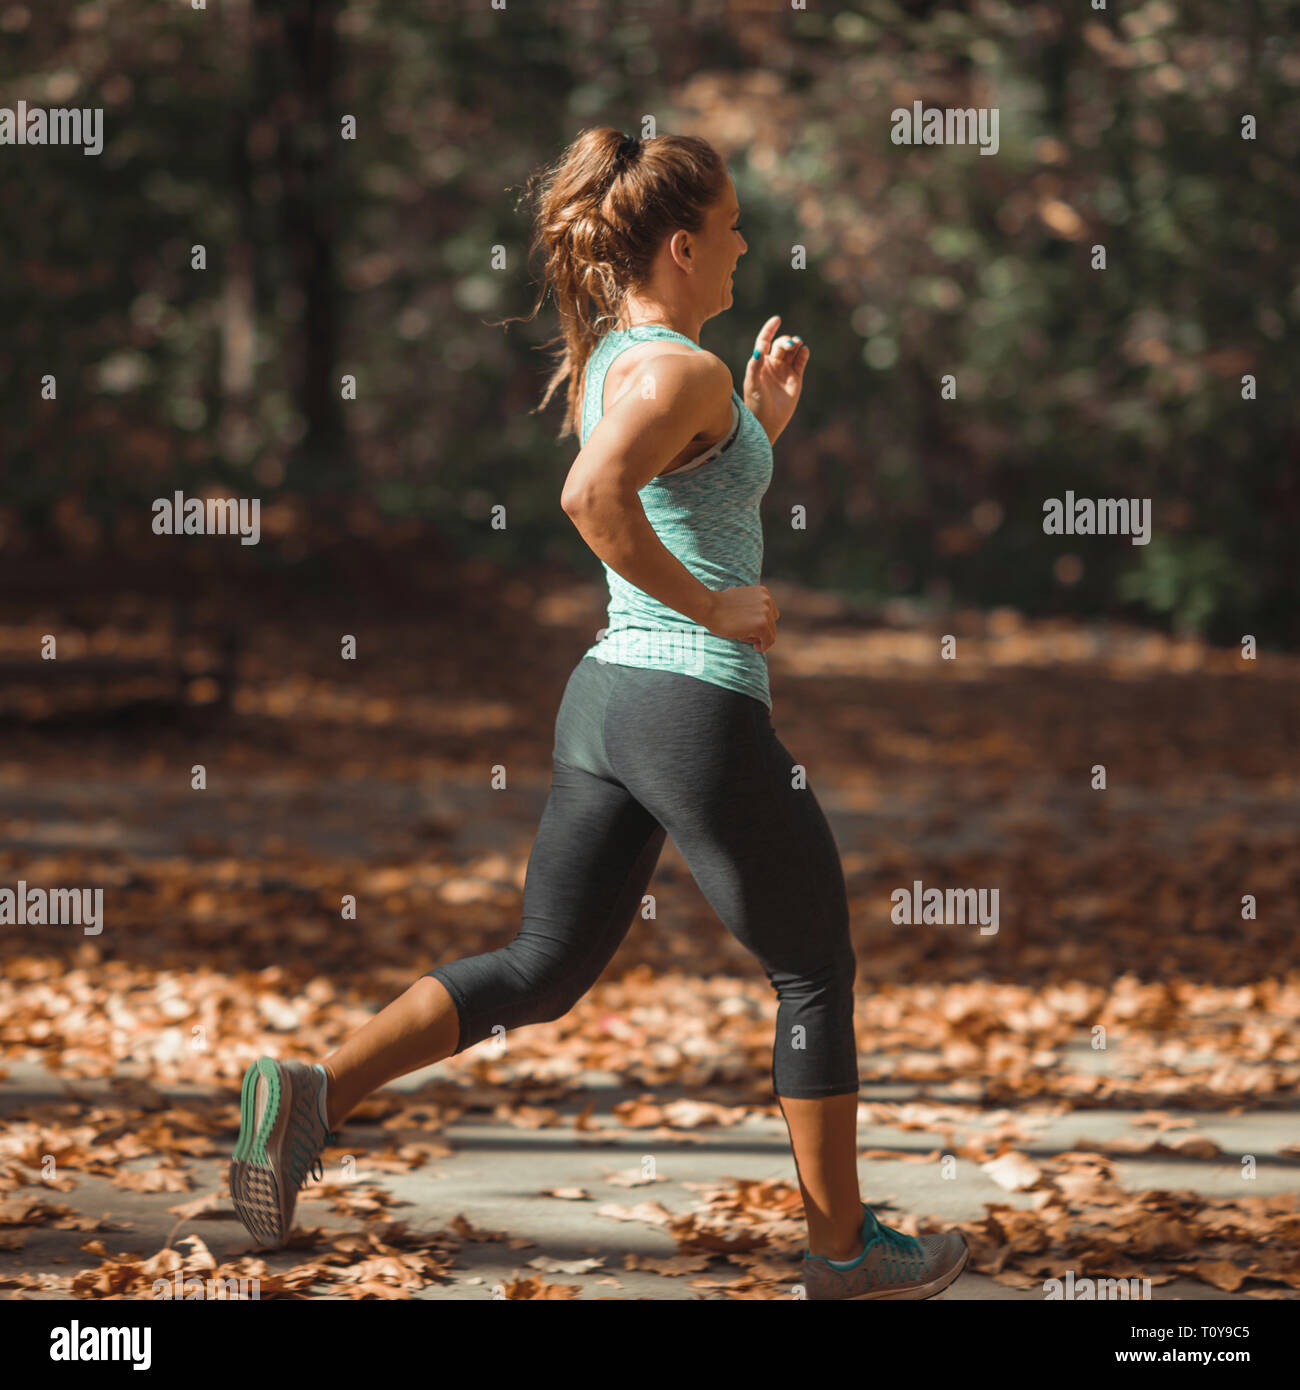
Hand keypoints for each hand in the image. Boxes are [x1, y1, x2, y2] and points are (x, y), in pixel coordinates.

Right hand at [703, 585, 779, 652]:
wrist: (709, 607)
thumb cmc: (719, 605)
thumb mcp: (741, 599)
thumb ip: (752, 605)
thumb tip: (757, 619)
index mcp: (763, 592)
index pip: (771, 613)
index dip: (761, 623)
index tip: (748, 627)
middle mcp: (767, 600)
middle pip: (772, 624)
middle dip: (761, 631)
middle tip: (744, 634)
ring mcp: (765, 612)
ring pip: (771, 633)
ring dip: (759, 638)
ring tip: (743, 636)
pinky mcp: (762, 624)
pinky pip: (769, 641)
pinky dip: (764, 647)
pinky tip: (756, 647)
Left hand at [743, 315, 809, 442]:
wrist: (767, 421)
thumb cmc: (755, 403)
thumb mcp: (752, 384)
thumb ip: (755, 366)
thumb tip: (758, 350)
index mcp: (759, 362)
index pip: (764, 341)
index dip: (770, 329)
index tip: (777, 319)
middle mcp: (772, 364)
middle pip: (780, 345)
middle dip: (785, 342)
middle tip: (789, 346)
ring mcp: (784, 370)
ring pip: (792, 351)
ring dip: (795, 344)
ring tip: (798, 345)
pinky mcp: (795, 378)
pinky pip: (800, 361)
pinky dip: (803, 354)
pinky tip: (804, 351)